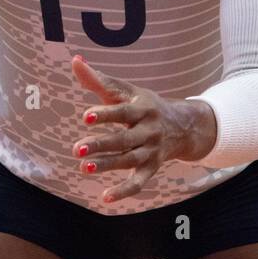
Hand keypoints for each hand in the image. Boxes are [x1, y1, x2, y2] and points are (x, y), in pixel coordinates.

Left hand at [70, 54, 214, 205]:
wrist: (182, 125)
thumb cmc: (144, 105)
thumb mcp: (126, 91)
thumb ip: (99, 79)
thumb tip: (75, 61)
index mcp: (143, 108)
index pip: (123, 112)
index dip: (105, 115)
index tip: (85, 117)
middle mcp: (149, 131)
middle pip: (124, 140)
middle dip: (101, 144)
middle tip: (77, 148)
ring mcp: (151, 151)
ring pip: (128, 161)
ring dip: (107, 165)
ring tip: (83, 167)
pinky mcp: (151, 168)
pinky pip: (139, 182)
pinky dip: (124, 191)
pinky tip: (105, 197)